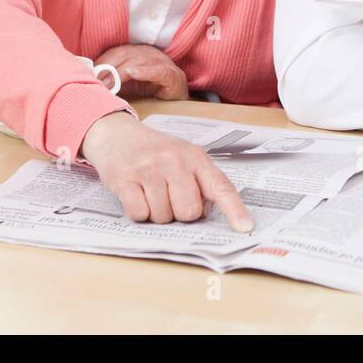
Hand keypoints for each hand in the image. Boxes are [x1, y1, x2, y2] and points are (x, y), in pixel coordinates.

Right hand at [79, 111, 253, 231]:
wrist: (117, 135)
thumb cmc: (156, 152)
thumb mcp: (184, 158)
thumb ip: (200, 182)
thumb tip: (206, 214)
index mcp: (195, 158)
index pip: (220, 186)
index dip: (234, 209)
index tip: (245, 227)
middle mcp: (174, 161)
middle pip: (189, 212)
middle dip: (180, 214)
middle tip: (170, 198)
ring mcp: (149, 169)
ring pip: (163, 217)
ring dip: (157, 213)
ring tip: (151, 193)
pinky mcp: (124, 179)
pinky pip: (139, 214)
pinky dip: (139, 212)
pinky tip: (137, 195)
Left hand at [95, 44, 188, 100]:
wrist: (178, 99)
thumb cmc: (151, 90)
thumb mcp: (128, 84)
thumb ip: (113, 81)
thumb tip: (92, 82)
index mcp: (137, 52)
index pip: (116, 52)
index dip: (102, 62)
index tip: (90, 73)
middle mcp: (149, 53)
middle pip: (124, 55)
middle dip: (108, 69)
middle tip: (96, 83)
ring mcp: (161, 62)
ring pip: (138, 62)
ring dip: (120, 73)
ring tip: (109, 84)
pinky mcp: (172, 75)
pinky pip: (157, 71)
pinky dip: (144, 71)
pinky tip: (132, 73)